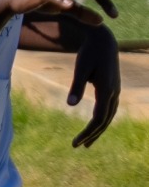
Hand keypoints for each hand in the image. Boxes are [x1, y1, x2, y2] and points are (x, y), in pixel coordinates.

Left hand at [67, 23, 120, 147]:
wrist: (103, 40)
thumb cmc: (89, 53)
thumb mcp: (80, 69)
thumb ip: (76, 86)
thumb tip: (70, 105)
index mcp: (106, 90)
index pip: (98, 119)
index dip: (87, 133)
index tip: (75, 143)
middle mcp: (114, 93)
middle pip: (105, 120)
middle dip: (92, 135)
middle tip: (78, 146)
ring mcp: (115, 91)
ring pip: (109, 116)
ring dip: (98, 129)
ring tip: (87, 142)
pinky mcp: (113, 88)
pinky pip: (109, 109)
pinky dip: (102, 119)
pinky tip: (95, 125)